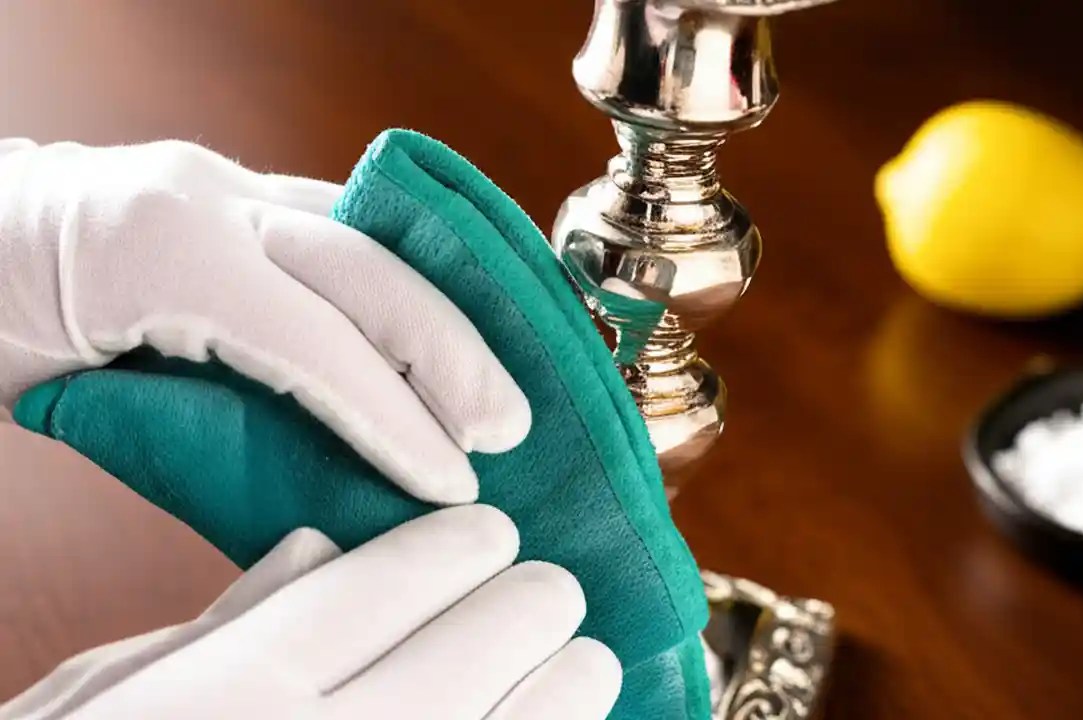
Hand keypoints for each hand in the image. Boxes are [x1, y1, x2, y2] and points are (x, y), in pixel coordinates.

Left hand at [0, 138, 528, 502]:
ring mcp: (226, 185)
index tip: (452, 480)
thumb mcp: (51, 389)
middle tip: (509, 428)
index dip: (396, 416)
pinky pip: (347, 226)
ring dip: (445, 311)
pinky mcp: (236, 193)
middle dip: (451, 354)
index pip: (315, 341)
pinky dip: (406, 279)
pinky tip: (444, 325)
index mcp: (161, 248)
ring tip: (496, 382)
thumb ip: (175, 424)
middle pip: (369, 271)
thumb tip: (301, 480)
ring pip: (372, 235)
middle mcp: (208, 199)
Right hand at [1, 506, 621, 719]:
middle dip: (534, 603)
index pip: (390, 579)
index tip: (493, 535)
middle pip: (485, 640)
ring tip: (582, 666)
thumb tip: (318, 549)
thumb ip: (219, 626)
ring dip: (570, 687)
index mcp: (231, 688)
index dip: (462, 546)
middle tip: (548, 595)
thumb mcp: (105, 702)